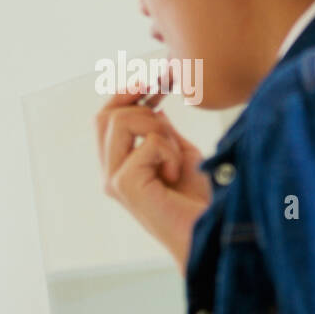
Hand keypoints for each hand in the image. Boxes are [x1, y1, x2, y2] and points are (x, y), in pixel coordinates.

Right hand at [96, 78, 211, 269]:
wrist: (209, 232)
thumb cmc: (199, 199)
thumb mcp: (181, 155)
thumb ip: (162, 132)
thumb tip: (152, 105)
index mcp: (118, 164)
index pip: (105, 117)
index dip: (126, 94)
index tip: (154, 82)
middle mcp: (109, 172)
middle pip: (105, 115)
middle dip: (139, 103)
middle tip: (167, 116)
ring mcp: (113, 180)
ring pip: (121, 122)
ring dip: (159, 130)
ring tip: (176, 156)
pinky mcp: (124, 186)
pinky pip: (146, 144)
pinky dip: (170, 152)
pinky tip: (177, 175)